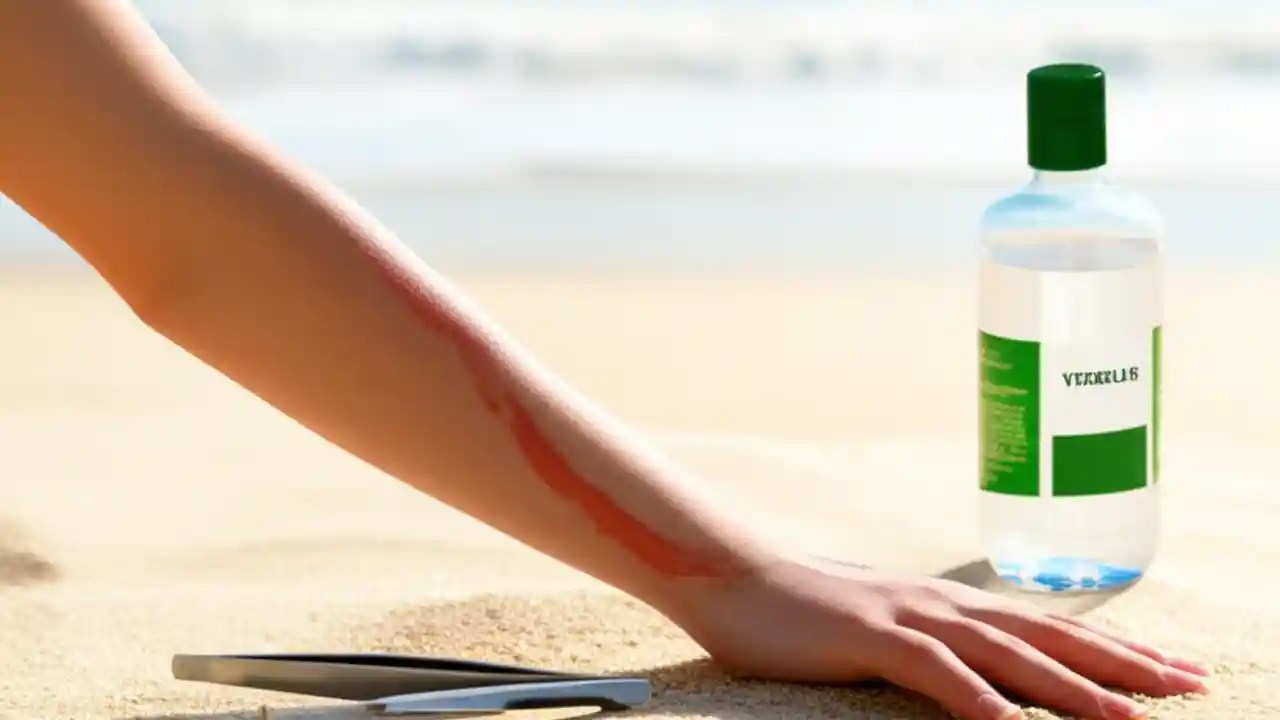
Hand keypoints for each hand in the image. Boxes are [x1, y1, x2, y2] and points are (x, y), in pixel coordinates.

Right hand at [673, 558, 1208, 718]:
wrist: (735, 578)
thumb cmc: (805, 614)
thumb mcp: (883, 631)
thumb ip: (934, 647)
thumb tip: (984, 677)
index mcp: (950, 605)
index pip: (1049, 627)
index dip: (1115, 647)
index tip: (1173, 668)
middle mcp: (943, 604)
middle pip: (1048, 634)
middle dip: (1123, 662)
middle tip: (1191, 683)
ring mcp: (907, 617)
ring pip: (1005, 652)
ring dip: (1069, 685)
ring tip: (1129, 716)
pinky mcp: (867, 637)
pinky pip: (931, 670)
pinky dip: (974, 698)